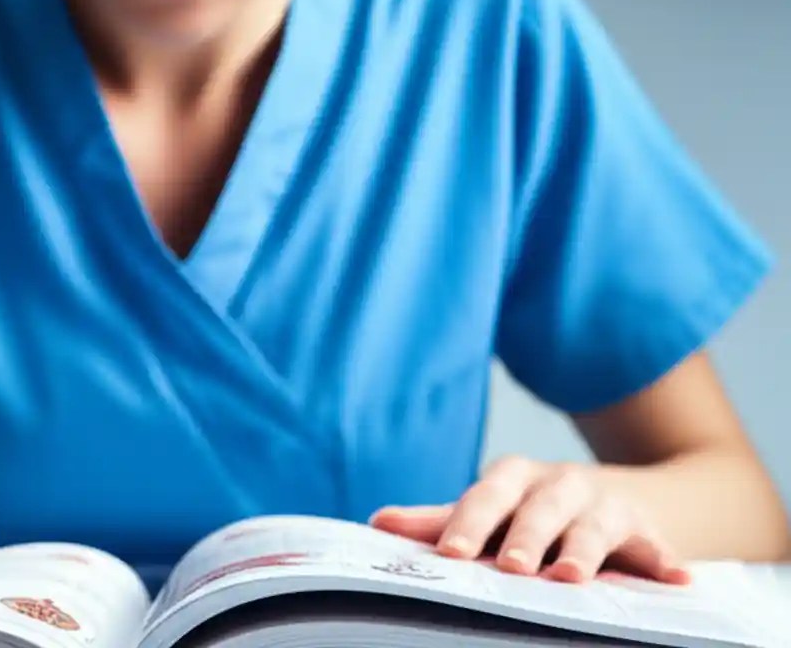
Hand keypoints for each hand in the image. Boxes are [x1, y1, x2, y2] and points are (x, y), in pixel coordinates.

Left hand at [368, 456, 690, 584]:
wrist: (612, 498)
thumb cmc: (530, 510)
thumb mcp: (490, 510)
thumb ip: (439, 520)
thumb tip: (379, 522)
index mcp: (512, 478)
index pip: (486, 497)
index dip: (468, 524)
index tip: (450, 554)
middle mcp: (557, 484)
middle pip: (539, 509)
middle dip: (526, 537)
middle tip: (512, 567)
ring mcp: (604, 502)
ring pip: (594, 523)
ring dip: (585, 548)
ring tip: (572, 576)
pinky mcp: (646, 527)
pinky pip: (656, 544)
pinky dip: (665, 558)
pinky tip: (677, 577)